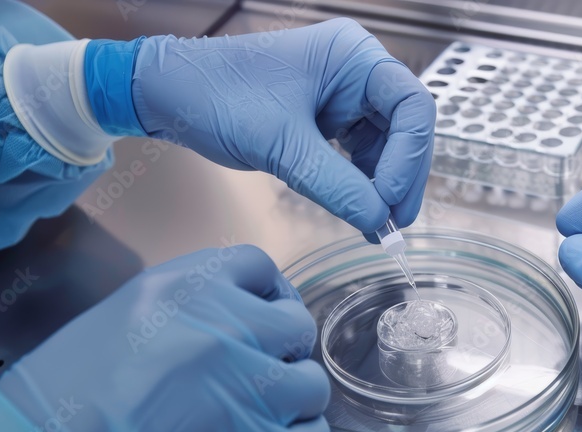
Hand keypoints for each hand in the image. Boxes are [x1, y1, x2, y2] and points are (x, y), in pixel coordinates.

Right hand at [0, 245, 329, 431]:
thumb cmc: (59, 399)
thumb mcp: (120, 317)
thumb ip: (183, 310)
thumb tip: (226, 321)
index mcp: (188, 286)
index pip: (259, 268)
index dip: (265, 295)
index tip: (261, 315)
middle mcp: (229, 326)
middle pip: (296, 325)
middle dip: (281, 350)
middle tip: (254, 374)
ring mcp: (251, 386)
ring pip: (312, 383)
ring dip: (291, 400)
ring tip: (257, 417)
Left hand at [86, 19, 435, 232]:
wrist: (169, 95)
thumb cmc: (216, 96)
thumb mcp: (281, 145)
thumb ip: (336, 185)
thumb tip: (378, 220)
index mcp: (352, 56)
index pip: (412, 106)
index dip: (409, 157)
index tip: (389, 199)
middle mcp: (356, 70)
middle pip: (406, 128)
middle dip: (401, 178)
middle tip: (394, 223)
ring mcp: (344, 94)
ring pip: (387, 146)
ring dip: (384, 187)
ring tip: (377, 226)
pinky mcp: (329, 118)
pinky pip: (360, 154)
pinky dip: (362, 185)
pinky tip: (360, 211)